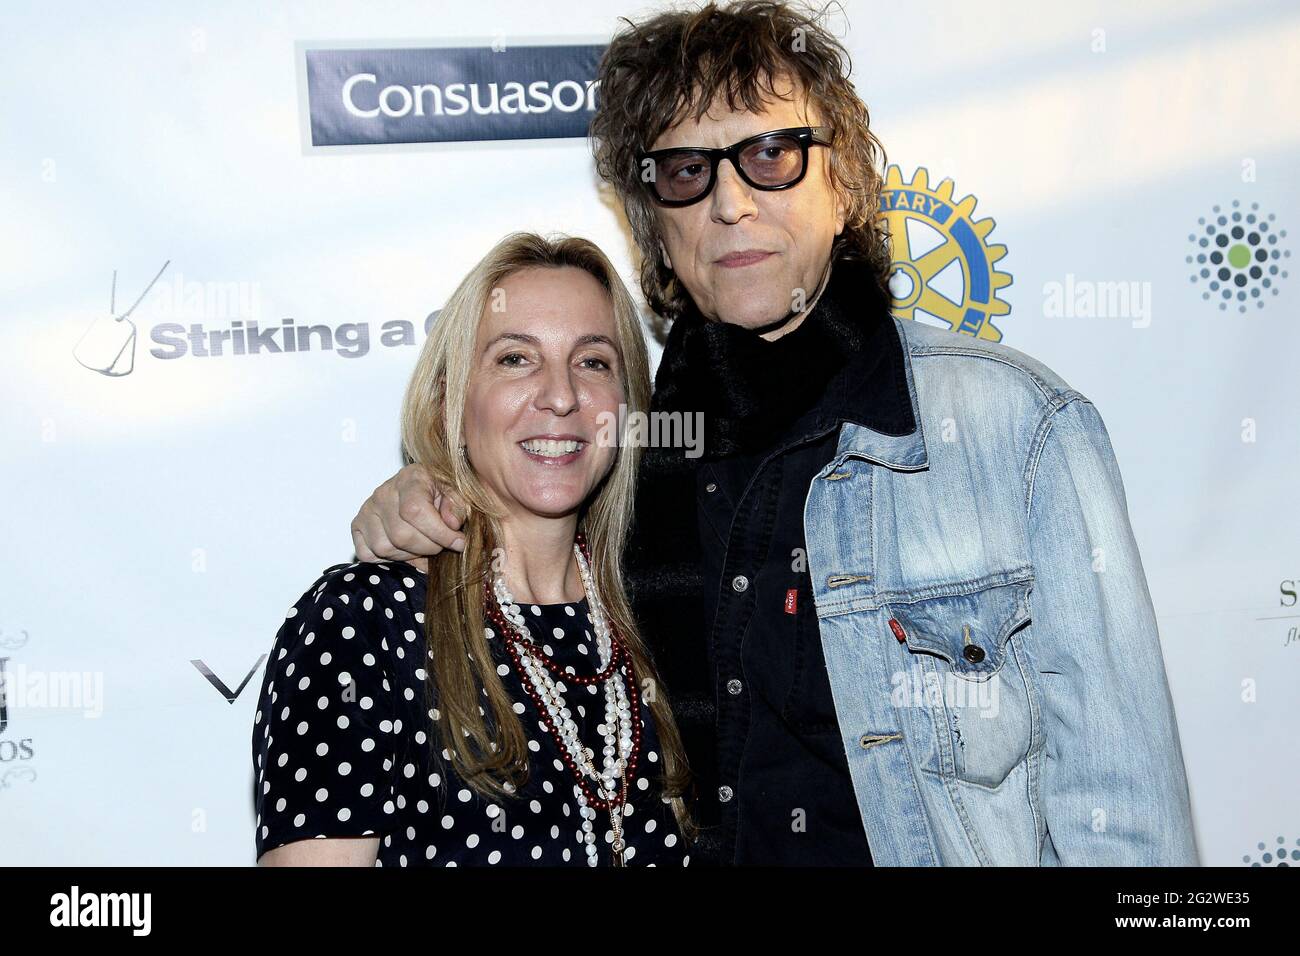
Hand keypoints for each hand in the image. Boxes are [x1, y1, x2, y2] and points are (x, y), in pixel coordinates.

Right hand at [350, 463, 465, 571]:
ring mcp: (367, 509)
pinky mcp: (357, 525)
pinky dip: (388, 559)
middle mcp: (383, 492)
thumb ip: (457, 506)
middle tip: (441, 544)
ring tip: (423, 545)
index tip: (458, 543)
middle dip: (429, 547)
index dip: (439, 533)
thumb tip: (451, 523)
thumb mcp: (456, 493)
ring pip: (385, 548)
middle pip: (401, 535)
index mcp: (409, 479)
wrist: (419, 488)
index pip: (416, 511)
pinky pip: (368, 554)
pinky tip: (404, 549)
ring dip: (409, 555)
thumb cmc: (439, 492)